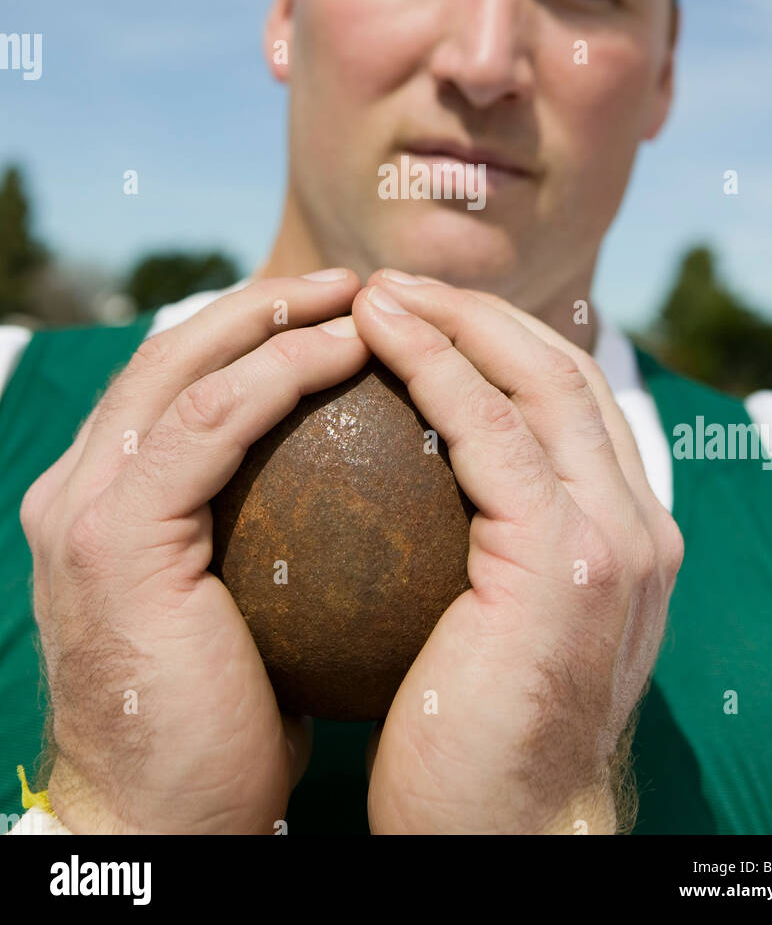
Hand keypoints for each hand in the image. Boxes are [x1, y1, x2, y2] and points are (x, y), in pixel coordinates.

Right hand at [19, 273, 368, 834]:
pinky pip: (204, 426)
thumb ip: (256, 533)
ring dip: (274, 319)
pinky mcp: (112, 539)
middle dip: (263, 302)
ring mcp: (84, 509)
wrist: (164, 825)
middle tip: (351, 285)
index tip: (337, 315)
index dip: (252, 332)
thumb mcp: (240, 607)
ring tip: (356, 301)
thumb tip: (350, 492)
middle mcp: (76, 489)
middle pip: (171, 354)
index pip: (177, 382)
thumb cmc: (223, 726)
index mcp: (103, 499)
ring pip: (182, 368)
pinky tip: (343, 355)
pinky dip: (275, 376)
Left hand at [353, 271, 683, 835]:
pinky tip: (378, 339)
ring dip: (453, 320)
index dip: (497, 344)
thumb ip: (488, 546)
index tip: (419, 317)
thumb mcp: (490, 627)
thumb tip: (419, 486)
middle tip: (391, 288)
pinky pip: (492, 430)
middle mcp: (641, 526)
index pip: (569, 403)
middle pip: (565, 371)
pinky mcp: (570, 558)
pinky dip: (435, 368)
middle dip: (478, 312)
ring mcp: (617, 539)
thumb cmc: (466, 743)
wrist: (499, 839)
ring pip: (539, 380)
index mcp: (629, 537)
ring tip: (377, 294)